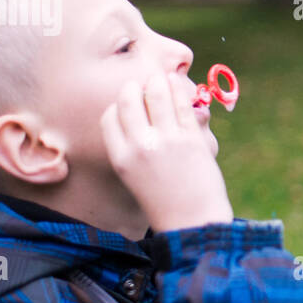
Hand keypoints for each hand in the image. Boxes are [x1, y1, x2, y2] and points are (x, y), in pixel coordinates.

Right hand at [101, 72, 232, 232]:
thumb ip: (132, 148)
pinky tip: (177, 84)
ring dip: (158, 82)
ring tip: (162, 79)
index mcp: (120, 158)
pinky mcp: (192, 139)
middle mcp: (139, 146)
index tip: (128, 102)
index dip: (118, 105)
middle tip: (143, 84)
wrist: (193, 223)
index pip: (109, 116)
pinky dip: (179, 89)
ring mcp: (167, 141)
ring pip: (157, 94)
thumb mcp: (134, 177)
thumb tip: (140, 114)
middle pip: (129, 100)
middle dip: (134, 87)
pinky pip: (182, 104)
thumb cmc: (164, 201)